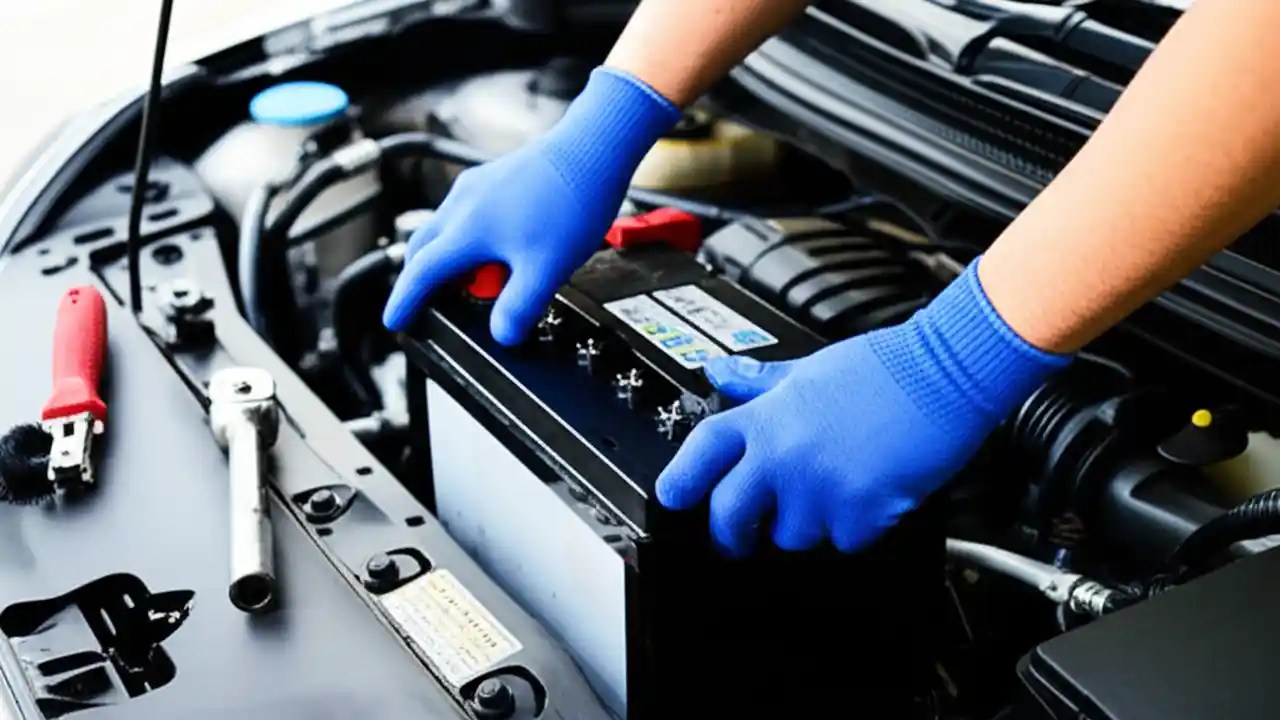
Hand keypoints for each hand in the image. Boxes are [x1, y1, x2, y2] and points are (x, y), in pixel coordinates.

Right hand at [383, 67, 680, 343]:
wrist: (593, 149)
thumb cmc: (571, 201)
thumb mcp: (547, 270)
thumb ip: (520, 308)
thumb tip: (503, 334)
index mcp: (467, 230)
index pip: (421, 274)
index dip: (404, 302)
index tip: (395, 321)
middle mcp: (463, 204)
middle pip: (424, 249)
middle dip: (422, 280)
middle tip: (432, 304)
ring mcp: (476, 186)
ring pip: (445, 229)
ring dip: (451, 258)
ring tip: (482, 280)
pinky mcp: (494, 177)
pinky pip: (467, 214)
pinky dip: (470, 238)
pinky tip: (503, 248)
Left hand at [655, 260, 1070, 556]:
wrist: (946, 374)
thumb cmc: (885, 368)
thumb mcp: (810, 368)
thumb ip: (761, 382)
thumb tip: (721, 374)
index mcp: (767, 416)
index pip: (701, 453)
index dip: (678, 481)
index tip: (672, 498)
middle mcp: (784, 455)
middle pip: (729, 515)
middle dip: (730, 532)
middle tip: (740, 534)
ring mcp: (820, 488)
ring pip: (790, 537)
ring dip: (808, 525)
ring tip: (835, 487)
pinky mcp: (859, 514)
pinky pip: (843, 541)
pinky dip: (856, 528)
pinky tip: (870, 493)